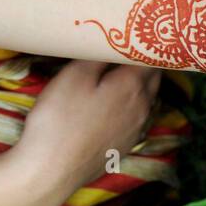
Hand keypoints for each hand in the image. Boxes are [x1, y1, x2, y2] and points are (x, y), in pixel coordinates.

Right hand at [13, 59, 160, 205]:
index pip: (150, 59)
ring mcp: (136, 129)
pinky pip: (138, 119)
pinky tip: (120, 105)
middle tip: (137, 49)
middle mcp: (142, 108)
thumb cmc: (60, 118)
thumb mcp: (75, 76)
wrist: (51, 170)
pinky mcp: (125, 146)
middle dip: (148, 63)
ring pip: (148, 100)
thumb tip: (116, 45)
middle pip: (154, 79)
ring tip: (130, 73)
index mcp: (133, 86)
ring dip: (143, 85)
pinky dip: (134, 106)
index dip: (146, 46)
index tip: (142, 35)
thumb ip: (99, 57)